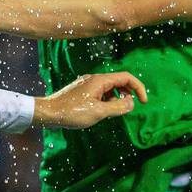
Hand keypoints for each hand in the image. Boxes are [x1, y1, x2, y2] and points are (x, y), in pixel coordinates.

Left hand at [33, 72, 147, 129]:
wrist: (48, 113)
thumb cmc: (71, 112)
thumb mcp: (98, 112)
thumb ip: (118, 107)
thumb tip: (131, 103)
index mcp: (100, 80)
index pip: (126, 77)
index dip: (138, 88)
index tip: (144, 102)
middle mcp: (94, 79)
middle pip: (119, 82)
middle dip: (128, 94)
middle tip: (127, 108)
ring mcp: (87, 84)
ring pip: (109, 88)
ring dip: (116, 99)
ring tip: (112, 112)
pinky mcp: (82, 91)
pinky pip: (100, 93)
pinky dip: (106, 100)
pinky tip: (100, 112)